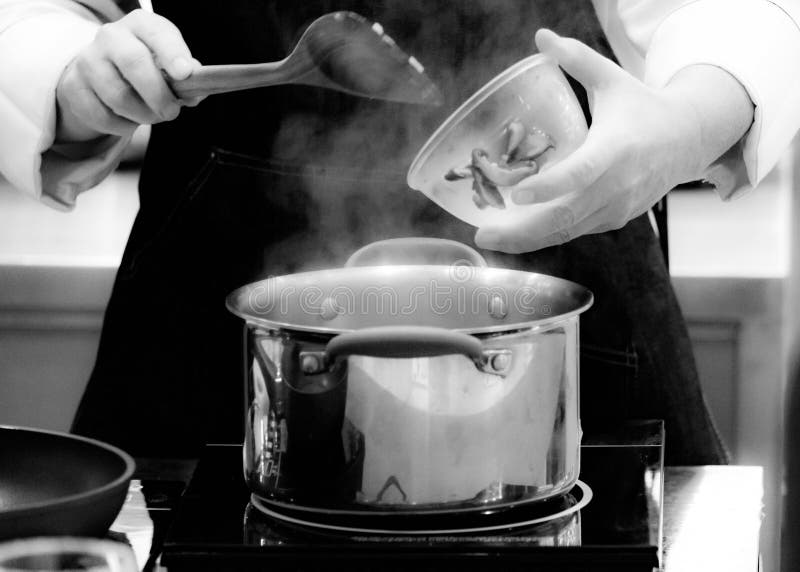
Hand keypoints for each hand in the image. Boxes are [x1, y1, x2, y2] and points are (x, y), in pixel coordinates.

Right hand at [55, 9, 202, 142]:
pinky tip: (130, 120)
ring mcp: (88, 60)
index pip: (156, 33)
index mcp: (140, 25)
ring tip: (152, 116)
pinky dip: (123, 126)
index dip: (172, 53)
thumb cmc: (146, 68)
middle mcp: (111, 36)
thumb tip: (196, 91)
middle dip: (158, 94)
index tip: (185, 74)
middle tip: (171, 112)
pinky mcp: (74, 87)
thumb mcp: (168, 64)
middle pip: (134, 62)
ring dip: (143, 115)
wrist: (101, 74)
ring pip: (119, 96)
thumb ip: (186, 77)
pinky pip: (103, 116)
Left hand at [475, 29, 753, 253]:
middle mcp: (617, 186)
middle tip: (484, 235)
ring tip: (491, 240)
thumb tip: (541, 37)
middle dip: (523, 231)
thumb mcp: (612, 79)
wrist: (687, 140)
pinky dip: (547, 236)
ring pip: (569, 231)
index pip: (581, 174)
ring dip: (529, 241)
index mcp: (616, 149)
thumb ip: (577, 59)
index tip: (517, 194)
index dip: (550, 187)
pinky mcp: (614, 220)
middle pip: (567, 217)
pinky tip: (517, 236)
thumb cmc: (643, 108)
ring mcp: (616, 208)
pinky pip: (576, 232)